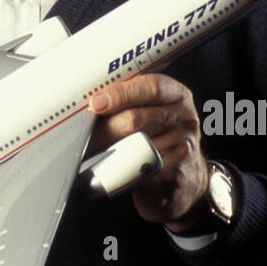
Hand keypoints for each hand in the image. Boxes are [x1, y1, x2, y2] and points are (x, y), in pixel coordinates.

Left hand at [87, 74, 209, 232]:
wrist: (185, 178)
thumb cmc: (160, 137)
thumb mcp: (155, 109)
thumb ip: (130, 100)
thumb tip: (89, 101)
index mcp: (177, 95)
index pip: (151, 87)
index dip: (121, 94)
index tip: (96, 102)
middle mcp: (184, 119)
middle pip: (138, 118)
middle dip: (105, 127)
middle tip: (82, 133)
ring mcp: (182, 148)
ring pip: (135, 146)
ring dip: (107, 150)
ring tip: (90, 152)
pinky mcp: (174, 174)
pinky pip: (139, 170)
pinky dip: (118, 171)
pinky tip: (108, 170)